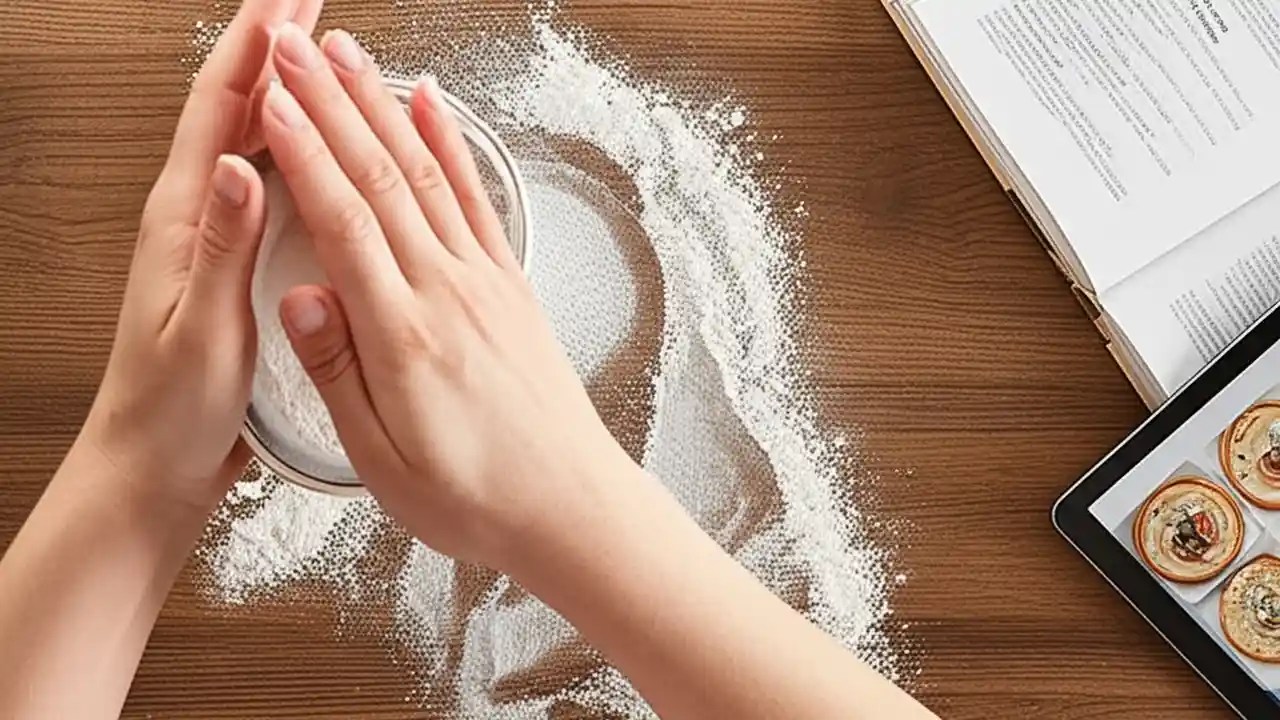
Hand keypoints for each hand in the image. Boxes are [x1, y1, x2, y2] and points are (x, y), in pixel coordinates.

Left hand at [81, 0, 322, 513]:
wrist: (154, 464)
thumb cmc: (172, 409)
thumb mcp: (202, 329)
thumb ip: (221, 246)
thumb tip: (239, 165)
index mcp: (184, 221)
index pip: (218, 109)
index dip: (255, 46)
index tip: (290, 2)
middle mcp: (197, 218)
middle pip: (233, 109)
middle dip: (272, 50)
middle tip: (314, 9)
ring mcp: (216, 239)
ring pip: (254, 145)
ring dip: (286, 94)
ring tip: (325, 63)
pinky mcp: (237, 265)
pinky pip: (271, 188)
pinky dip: (298, 154)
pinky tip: (326, 155)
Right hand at [262, 25, 637, 566]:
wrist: (568, 506)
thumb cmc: (475, 495)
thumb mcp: (381, 457)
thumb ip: (337, 369)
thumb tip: (300, 295)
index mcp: (405, 335)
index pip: (343, 221)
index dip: (303, 153)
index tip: (271, 99)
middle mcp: (449, 293)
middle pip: (382, 178)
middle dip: (333, 104)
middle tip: (297, 48)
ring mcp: (486, 282)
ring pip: (429, 174)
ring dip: (385, 108)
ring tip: (350, 55)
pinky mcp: (511, 286)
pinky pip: (478, 200)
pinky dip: (454, 146)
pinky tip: (435, 106)